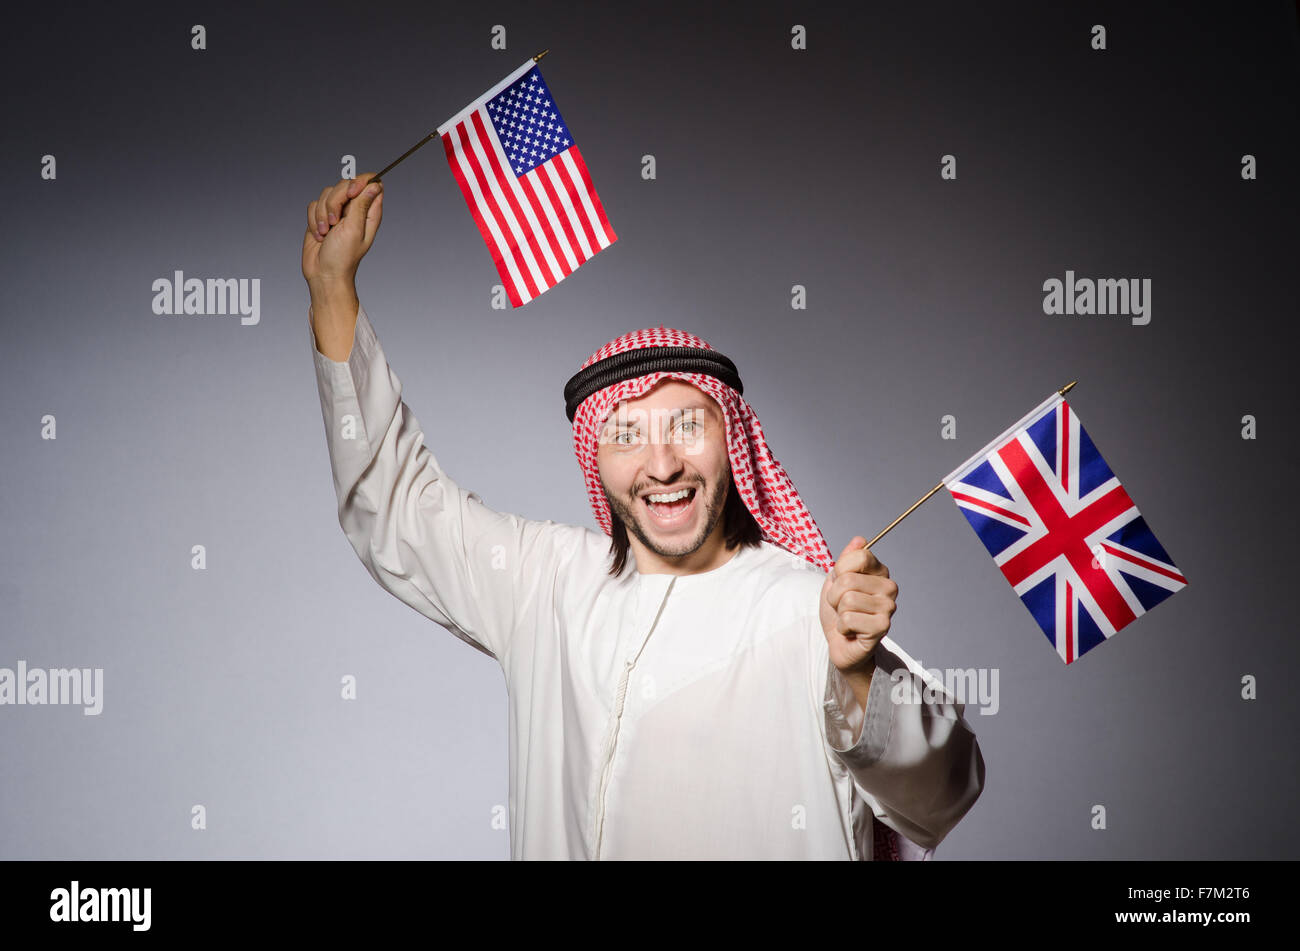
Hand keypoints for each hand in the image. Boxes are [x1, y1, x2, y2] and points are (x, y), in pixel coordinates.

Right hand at [301, 172, 383, 287]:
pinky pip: (313, 205)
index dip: (359, 182)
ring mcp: (337, 213)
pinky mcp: (321, 216)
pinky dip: (314, 220)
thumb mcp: (354, 229)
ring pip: (326, 194)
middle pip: (344, 185)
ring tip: (327, 233)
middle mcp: (354, 210)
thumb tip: (375, 184)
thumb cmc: (342, 257)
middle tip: (335, 222)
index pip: (371, 183)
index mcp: (368, 213)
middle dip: (334, 202)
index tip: (351, 193)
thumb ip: (362, 204)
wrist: (323, 273)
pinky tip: (320, 235)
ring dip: (322, 214)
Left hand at [819, 536, 896, 676]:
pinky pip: (848, 618)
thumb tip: (860, 539)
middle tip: (841, 607)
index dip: (840, 570)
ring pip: (847, 599)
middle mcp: (889, 587)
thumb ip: (846, 560)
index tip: (840, 584)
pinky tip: (851, 631)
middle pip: (848, 579)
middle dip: (834, 595)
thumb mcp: (836, 580)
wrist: (840, 644)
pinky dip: (842, 626)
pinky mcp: (883, 626)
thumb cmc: (839, 612)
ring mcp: (888, 607)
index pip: (859, 555)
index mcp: (880, 572)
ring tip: (846, 618)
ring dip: (838, 612)